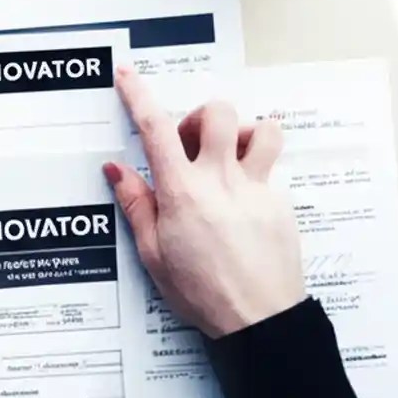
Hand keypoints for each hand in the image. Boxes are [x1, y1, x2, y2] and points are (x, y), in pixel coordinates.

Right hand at [105, 67, 304, 337]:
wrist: (259, 321)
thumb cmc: (203, 294)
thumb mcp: (154, 254)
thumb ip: (137, 205)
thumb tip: (118, 170)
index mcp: (183, 193)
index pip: (156, 130)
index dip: (138, 96)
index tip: (128, 76)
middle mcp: (222, 182)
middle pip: (217, 113)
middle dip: (199, 117)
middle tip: (189, 145)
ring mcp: (256, 190)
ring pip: (261, 129)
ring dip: (240, 134)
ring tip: (226, 159)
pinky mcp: (279, 204)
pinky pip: (268, 170)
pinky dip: (252, 175)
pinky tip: (240, 206)